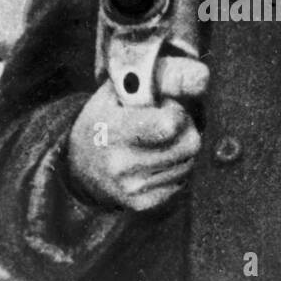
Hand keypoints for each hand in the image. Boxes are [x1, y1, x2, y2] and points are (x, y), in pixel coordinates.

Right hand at [67, 55, 209, 212]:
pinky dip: (176, 168)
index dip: (177, 111)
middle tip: (168, 123)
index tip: (165, 106)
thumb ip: (161, 76)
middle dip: (187, 129)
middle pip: (190, 144)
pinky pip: (182, 182)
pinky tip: (157, 160)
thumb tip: (203, 76)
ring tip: (160, 142)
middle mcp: (120, 163)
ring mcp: (131, 188)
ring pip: (189, 163)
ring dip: (183, 149)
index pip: (169, 124)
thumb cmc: (107, 117)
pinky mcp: (142, 204)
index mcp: (112, 129)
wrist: (77, 166)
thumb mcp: (120, 89)